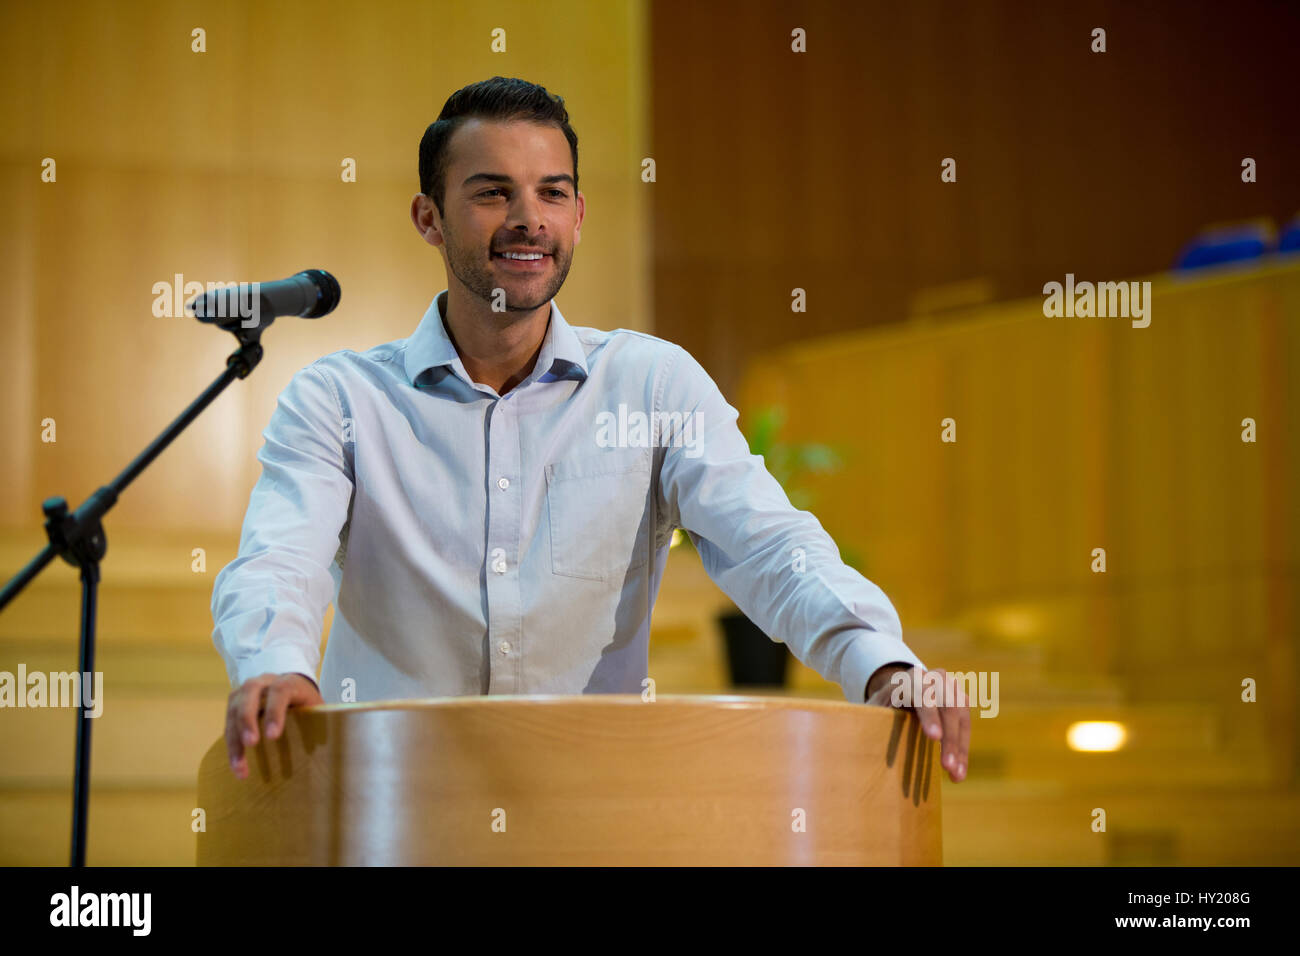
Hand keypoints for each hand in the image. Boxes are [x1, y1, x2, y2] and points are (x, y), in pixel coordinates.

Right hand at [225, 672, 322, 778]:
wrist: (290, 685)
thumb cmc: (306, 701)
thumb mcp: (316, 707)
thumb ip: (320, 720)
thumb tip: (323, 746)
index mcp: (288, 681)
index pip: (280, 690)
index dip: (275, 712)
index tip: (273, 736)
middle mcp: (264, 682)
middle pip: (250, 692)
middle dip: (248, 719)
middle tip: (251, 743)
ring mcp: (246, 690)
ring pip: (234, 709)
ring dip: (234, 739)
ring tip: (240, 766)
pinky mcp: (235, 702)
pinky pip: (228, 722)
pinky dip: (231, 745)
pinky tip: (237, 765)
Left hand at [866, 664, 969, 783]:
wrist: (899, 692)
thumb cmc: (881, 706)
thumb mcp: (872, 709)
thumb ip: (869, 718)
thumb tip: (863, 741)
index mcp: (908, 678)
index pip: (922, 694)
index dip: (929, 715)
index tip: (934, 737)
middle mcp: (933, 678)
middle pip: (947, 706)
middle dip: (950, 738)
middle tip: (947, 766)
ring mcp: (950, 687)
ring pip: (961, 717)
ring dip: (960, 748)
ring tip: (955, 775)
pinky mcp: (961, 701)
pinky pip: (965, 726)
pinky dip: (963, 750)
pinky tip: (958, 771)